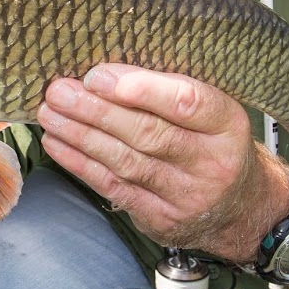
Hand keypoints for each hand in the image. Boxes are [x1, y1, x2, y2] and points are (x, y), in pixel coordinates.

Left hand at [37, 63, 275, 254]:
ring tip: (50, 112)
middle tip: (61, 91)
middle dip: (97, 110)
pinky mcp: (161, 218)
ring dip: (81, 134)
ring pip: (126, 161)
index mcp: (227, 124)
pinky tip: (58, 143)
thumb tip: (106, 70)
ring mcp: (186, 195)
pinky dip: (81, 164)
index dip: (143, 89)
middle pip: (148, 133)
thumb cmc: (213, 144)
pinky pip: (115, 187)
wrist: (238, 207)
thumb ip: (169, 89)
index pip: (188, 102)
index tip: (100, 75)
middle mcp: (211, 162)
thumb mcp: (211, 112)